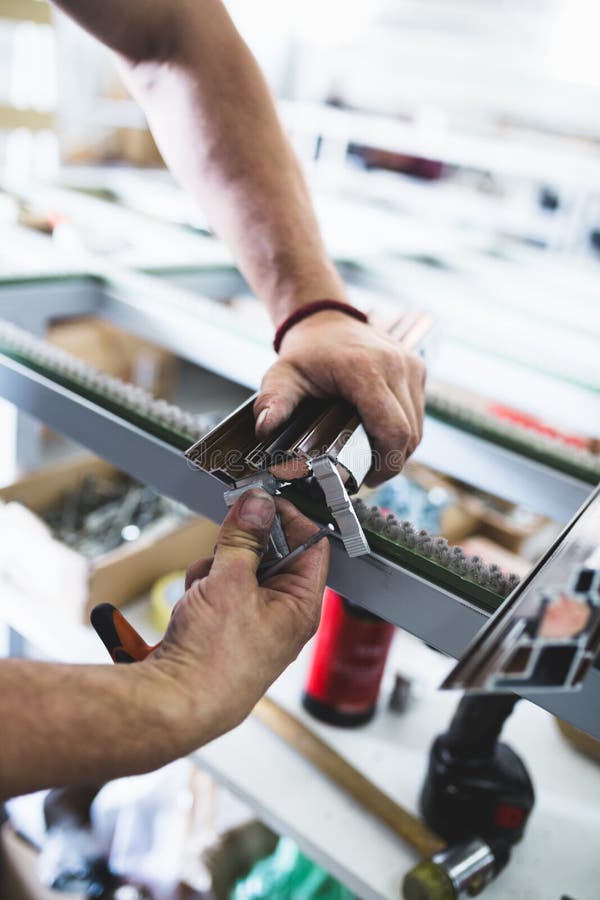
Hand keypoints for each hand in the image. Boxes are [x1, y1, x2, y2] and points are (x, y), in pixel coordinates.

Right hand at [147, 490, 328, 750]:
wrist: (173, 705)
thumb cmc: (214, 661)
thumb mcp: (231, 583)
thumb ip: (244, 538)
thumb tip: (258, 505)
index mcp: (300, 605)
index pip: (312, 545)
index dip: (289, 518)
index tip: (263, 501)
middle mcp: (281, 615)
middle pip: (271, 554)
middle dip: (242, 546)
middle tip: (226, 545)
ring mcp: (251, 622)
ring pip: (240, 568)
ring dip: (217, 567)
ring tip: (204, 586)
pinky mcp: (224, 628)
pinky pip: (219, 589)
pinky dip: (203, 586)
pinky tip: (193, 601)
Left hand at [254, 311, 426, 485]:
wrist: (326, 318)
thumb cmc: (307, 351)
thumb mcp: (282, 375)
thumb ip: (273, 402)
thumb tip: (265, 429)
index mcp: (365, 369)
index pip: (392, 429)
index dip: (385, 462)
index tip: (367, 478)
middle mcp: (395, 365)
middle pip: (409, 433)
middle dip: (391, 461)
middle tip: (367, 474)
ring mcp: (411, 366)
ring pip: (418, 426)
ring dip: (400, 448)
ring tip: (375, 459)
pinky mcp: (417, 369)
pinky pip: (419, 412)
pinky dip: (405, 431)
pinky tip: (384, 438)